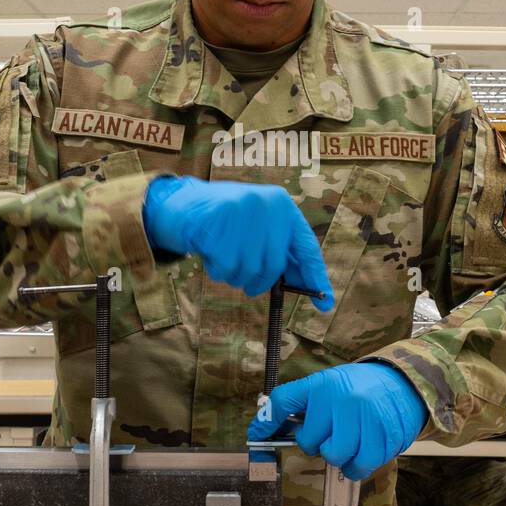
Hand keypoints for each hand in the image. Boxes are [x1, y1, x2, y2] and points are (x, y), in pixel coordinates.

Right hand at [143, 176, 333, 306]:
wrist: (181, 204)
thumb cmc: (225, 222)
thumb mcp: (257, 225)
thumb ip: (279, 247)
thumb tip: (305, 284)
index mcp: (281, 204)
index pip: (305, 246)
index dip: (315, 275)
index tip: (325, 302)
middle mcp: (266, 206)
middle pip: (274, 265)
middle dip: (261, 282)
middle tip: (248, 285)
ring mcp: (242, 215)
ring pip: (249, 270)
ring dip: (235, 275)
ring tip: (223, 256)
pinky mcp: (219, 227)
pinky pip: (226, 269)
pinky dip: (217, 271)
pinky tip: (210, 253)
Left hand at [247, 363, 427, 480]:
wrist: (404, 384)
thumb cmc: (362, 388)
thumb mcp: (332, 385)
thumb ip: (307, 405)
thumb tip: (273, 428)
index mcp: (323, 384)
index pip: (283, 401)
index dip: (265, 422)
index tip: (255, 436)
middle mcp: (340, 399)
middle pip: (310, 442)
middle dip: (318, 443)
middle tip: (332, 433)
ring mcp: (363, 419)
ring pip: (334, 456)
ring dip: (339, 456)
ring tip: (349, 442)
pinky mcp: (382, 438)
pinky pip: (358, 467)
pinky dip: (356, 467)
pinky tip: (360, 454)